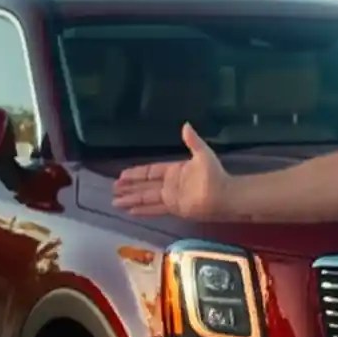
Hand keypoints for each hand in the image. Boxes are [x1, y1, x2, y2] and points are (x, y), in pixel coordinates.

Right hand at [112, 124, 229, 218]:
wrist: (224, 195)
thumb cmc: (215, 174)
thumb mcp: (203, 154)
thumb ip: (192, 141)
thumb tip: (185, 125)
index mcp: (174, 170)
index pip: (150, 171)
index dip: (136, 173)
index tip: (121, 175)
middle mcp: (170, 184)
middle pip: (144, 185)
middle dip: (129, 187)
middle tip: (112, 189)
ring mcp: (171, 197)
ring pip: (146, 197)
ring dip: (131, 199)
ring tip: (115, 202)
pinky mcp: (174, 208)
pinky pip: (154, 209)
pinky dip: (142, 210)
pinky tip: (130, 211)